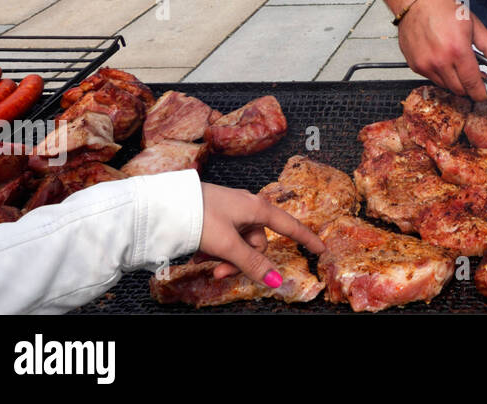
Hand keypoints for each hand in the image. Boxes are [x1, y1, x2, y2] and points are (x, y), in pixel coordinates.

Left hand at [197, 183, 324, 284]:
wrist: (165, 205)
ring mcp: (231, 211)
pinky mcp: (215, 215)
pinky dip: (215, 250)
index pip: (289, 226)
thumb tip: (276, 281)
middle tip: (220, 272)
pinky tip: (198, 255)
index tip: (321, 249)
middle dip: (242, 261)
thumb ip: (252, 263)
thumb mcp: (227, 244)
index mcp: (258, 208)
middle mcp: (248, 207)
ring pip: (239, 243)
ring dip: (224, 257)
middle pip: (258, 242)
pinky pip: (225, 238)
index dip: (306, 238)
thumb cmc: (201, 217)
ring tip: (203, 262)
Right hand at [396, 0, 486, 100]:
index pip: (472, 84)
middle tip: (474, 75)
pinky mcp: (415, 66)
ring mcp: (425, 65)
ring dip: (454, 80)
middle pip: (459, 89)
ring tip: (457, 63)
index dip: (481, 93)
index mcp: (457, 50)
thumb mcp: (474, 24)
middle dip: (469, 86)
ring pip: (445, 86)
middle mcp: (440, 61)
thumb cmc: (443, 9)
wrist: (417, 3)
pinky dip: (440, 74)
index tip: (484, 93)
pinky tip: (442, 59)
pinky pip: (431, 78)